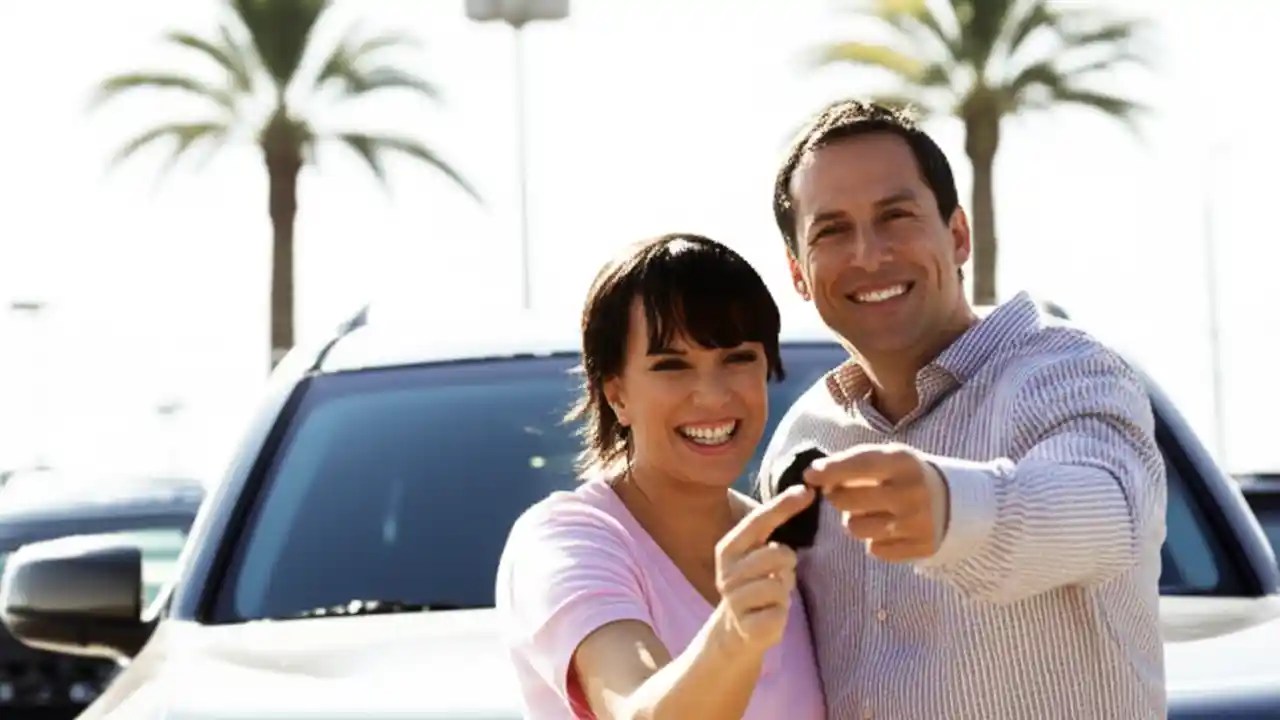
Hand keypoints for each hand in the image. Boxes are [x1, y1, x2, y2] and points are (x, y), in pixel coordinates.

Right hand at [713, 485, 812, 652]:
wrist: (734, 631)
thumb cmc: (754, 583)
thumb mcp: (757, 553)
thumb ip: (773, 526)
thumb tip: (805, 491)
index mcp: (728, 548)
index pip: (758, 520)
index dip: (783, 505)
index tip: (808, 491)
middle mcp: (727, 572)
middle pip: (779, 554)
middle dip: (787, 564)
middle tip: (775, 575)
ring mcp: (734, 601)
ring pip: (780, 585)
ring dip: (784, 591)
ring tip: (771, 597)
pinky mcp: (747, 627)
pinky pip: (780, 613)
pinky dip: (781, 614)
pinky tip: (768, 615)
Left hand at [803, 443, 948, 561]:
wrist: (956, 501)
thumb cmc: (906, 476)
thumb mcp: (888, 459)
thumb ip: (852, 464)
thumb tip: (812, 475)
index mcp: (904, 463)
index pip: (860, 464)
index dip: (831, 471)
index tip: (810, 476)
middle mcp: (912, 492)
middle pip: (849, 501)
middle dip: (837, 498)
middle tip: (841, 495)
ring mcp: (918, 522)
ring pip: (857, 529)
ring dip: (854, 521)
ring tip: (868, 512)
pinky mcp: (922, 547)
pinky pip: (876, 550)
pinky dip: (874, 541)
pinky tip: (887, 528)